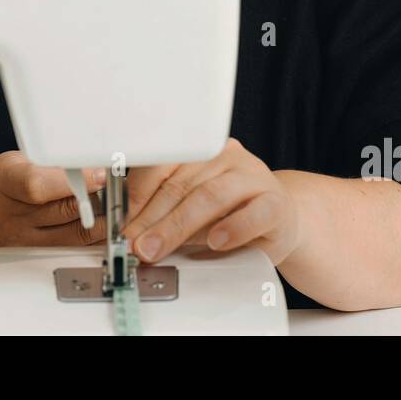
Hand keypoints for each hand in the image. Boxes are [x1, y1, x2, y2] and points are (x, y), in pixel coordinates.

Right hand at [0, 151, 108, 246]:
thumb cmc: (1, 185)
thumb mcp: (16, 161)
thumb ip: (48, 161)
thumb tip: (90, 157)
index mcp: (5, 181)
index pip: (37, 185)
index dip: (72, 180)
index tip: (100, 172)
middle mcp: (15, 214)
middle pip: (64, 209)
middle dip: (98, 194)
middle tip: (119, 181)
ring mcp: (28, 239)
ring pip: (76, 231)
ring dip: (103, 215)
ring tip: (117, 198)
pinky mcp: (42, 253)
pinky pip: (78, 246)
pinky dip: (98, 233)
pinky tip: (109, 220)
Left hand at [121, 138, 301, 264]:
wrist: (278, 219)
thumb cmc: (228, 214)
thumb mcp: (189, 210)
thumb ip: (162, 216)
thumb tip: (130, 235)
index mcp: (199, 152)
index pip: (160, 165)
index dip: (136, 196)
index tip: (121, 225)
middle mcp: (225, 157)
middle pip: (180, 184)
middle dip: (151, 218)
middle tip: (134, 244)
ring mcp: (253, 177)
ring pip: (211, 195)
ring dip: (178, 225)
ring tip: (158, 247)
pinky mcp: (276, 203)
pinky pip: (253, 213)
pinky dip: (232, 228)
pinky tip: (215, 241)